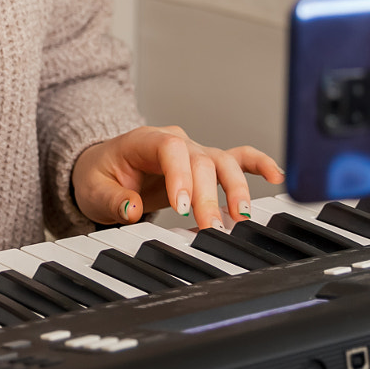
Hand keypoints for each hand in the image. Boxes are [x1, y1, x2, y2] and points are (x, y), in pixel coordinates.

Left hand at [71, 126, 283, 230]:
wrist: (104, 169)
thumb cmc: (100, 175)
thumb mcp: (93, 190)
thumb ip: (112, 200)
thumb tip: (130, 209)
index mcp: (146, 140)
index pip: (171, 148)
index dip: (181, 176)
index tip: (182, 207)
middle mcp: (176, 142)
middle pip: (200, 160)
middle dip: (209, 195)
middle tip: (211, 227)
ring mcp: (194, 152)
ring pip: (222, 161)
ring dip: (235, 188)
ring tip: (241, 216)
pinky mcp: (205, 165)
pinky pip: (237, 158)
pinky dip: (257, 165)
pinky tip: (276, 176)